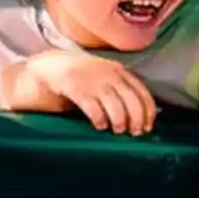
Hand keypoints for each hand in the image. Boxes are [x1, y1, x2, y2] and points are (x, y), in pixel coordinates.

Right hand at [26, 51, 156, 134]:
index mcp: (119, 70)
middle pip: (132, 101)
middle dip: (136, 120)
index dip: (148, 112)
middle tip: (134, 132)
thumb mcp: (105, 77)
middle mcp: (109, 73)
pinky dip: (100, 120)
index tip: (147, 127)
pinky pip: (94, 109)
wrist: (50, 66)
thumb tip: (145, 115)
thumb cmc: (83, 78)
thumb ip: (122, 89)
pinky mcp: (76, 88)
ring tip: (117, 130)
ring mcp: (92, 80)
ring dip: (119, 122)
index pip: (142, 92)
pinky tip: (100, 125)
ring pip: (115, 106)